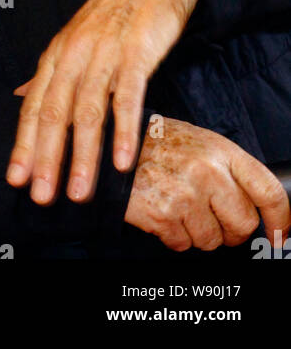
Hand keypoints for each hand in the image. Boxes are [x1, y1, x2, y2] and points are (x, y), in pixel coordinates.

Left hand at [6, 0, 201, 203]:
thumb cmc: (111, 15)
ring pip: (88, 110)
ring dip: (83, 156)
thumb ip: (50, 75)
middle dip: (46, 158)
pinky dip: (123, 130)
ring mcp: (104, 53)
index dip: (24, 143)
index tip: (15, 178)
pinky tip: (121, 161)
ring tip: (79, 192)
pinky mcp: (136, 53)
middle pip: (55, 112)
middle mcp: (73, 55)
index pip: (34, 105)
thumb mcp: (72, 41)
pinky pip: (128, 97)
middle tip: (41, 196)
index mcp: (56, 55)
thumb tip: (20, 100)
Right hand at [125, 116, 290, 249]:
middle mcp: (207, 171)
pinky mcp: (164, 215)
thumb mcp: (198, 141)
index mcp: (221, 151)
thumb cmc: (155, 143)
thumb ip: (227, 168)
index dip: (280, 219)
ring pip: (212, 240)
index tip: (279, 235)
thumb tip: (254, 203)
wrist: (111, 145)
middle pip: (243, 224)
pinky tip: (162, 211)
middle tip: (213, 220)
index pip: (267, 190)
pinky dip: (173, 235)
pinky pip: (183, 244)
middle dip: (230, 230)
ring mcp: (186, 194)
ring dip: (197, 233)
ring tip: (179, 207)